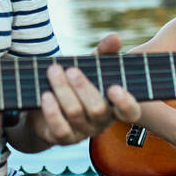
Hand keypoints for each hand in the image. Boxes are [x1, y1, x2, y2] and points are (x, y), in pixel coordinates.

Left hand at [26, 33, 140, 146]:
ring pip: (75, 113)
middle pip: (97, 109)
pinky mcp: (63, 138)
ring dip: (63, 90)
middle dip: (83, 87)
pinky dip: (52, 110)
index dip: (125, 103)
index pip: (130, 112)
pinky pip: (59, 128)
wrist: (47, 105)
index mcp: (114, 106)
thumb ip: (104, 52)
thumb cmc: (77, 83)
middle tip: (70, 69)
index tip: (114, 88)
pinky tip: (46, 94)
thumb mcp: (91, 66)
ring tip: (53, 71)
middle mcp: (101, 122)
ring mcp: (82, 132)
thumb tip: (115, 37)